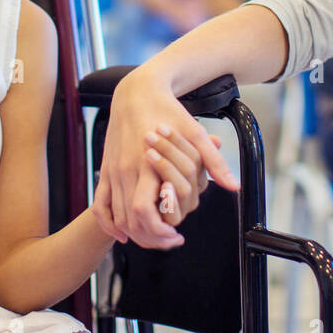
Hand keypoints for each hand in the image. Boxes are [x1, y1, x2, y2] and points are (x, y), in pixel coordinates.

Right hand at [93, 68, 238, 249]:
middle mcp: (126, 171)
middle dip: (149, 239)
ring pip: (116, 217)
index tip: (176, 235)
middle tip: (169, 240)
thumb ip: (212, 163)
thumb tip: (233, 185)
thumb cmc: (166, 111)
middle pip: (130, 222)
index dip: (160, 232)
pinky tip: (122, 232)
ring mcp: (112, 172)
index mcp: (148, 165)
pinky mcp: (105, 170)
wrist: (136, 92)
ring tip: (154, 237)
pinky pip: (99, 205)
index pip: (145, 213)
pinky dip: (108, 223)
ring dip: (133, 234)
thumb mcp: (195, 134)